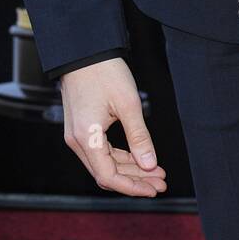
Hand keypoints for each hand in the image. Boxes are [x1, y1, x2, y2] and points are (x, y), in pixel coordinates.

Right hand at [59, 58, 166, 197]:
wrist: (84, 51)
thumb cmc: (105, 72)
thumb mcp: (128, 104)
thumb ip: (139, 137)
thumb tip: (150, 164)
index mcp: (86, 138)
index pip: (108, 176)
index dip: (133, 186)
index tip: (154, 189)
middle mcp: (77, 141)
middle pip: (107, 173)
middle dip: (135, 180)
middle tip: (161, 182)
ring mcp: (77, 135)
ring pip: (104, 164)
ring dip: (130, 170)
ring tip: (156, 172)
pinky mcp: (81, 128)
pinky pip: (101, 151)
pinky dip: (120, 157)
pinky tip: (139, 158)